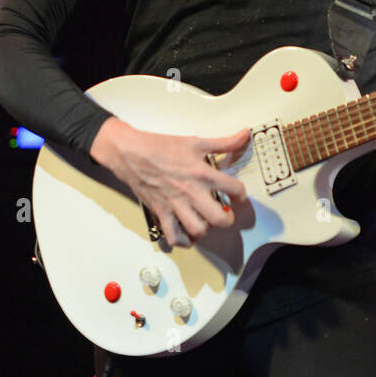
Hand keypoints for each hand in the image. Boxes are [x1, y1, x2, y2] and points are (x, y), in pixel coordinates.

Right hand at [89, 117, 250, 246]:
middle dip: (227, 218)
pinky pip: (174, 237)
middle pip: (219, 218)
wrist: (131, 153)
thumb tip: (244, 135)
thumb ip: (224, 143)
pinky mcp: (161, 212)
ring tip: (206, 220)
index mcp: (202, 173)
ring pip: (198, 230)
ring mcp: (175, 205)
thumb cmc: (161, 147)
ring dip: (206, 228)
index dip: (241, 194)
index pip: (234, 189)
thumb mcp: (196, 142)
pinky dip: (183, 241)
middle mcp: (191, 192)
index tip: (239, 195)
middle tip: (225, 213)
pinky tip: (187, 234)